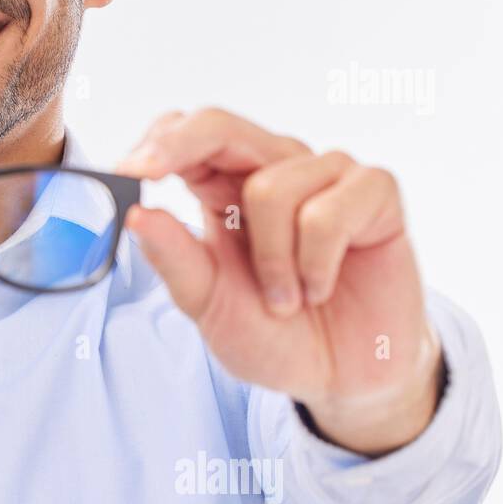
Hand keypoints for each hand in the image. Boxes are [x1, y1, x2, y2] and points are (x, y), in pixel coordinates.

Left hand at [116, 108, 442, 454]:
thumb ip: (175, 260)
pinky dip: (315, 264)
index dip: (156, 143)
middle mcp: (272, 170)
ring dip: (272, 261)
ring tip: (288, 298)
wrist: (343, 376)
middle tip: (149, 175)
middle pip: (220, 127)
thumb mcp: (209, 305)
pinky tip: (321, 287)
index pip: (184, 135)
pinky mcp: (375, 192)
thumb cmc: (276, 334)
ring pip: (271, 187)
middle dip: (179, 149)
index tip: (128, 172)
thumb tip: (136, 214)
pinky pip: (328, 212)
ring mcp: (326, 175)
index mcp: (223, 188)